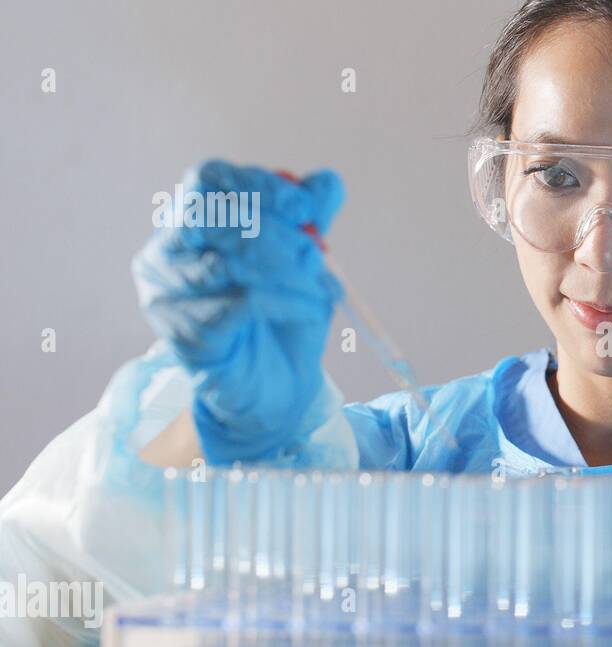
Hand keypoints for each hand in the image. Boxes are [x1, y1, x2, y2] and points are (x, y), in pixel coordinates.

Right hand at [132, 160, 344, 463]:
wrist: (277, 384)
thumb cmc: (281, 316)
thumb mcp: (303, 261)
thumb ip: (310, 221)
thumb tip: (328, 181)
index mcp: (190, 221)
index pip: (207, 179)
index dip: (258, 186)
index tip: (307, 209)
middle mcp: (166, 251)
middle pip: (207, 215)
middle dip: (273, 232)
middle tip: (315, 254)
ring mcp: (165, 293)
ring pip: (223, 263)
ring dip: (285, 273)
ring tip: (320, 288)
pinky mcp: (182, 333)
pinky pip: (238, 304)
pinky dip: (284, 303)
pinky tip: (308, 310)